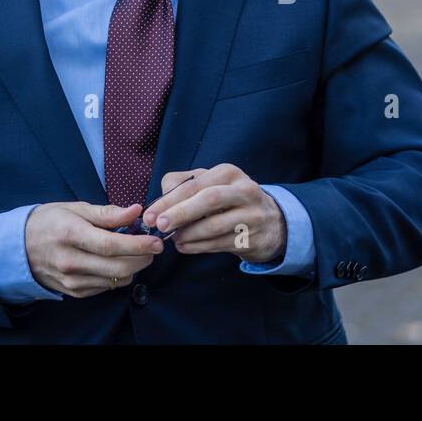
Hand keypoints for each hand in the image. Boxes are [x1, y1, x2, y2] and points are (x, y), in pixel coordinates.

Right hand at [24, 202, 163, 297]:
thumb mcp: (75, 208)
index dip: (138, 245)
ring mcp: (71, 280)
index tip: (156, 241)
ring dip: (133, 267)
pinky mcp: (74, 292)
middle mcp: (70, 261)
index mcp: (71, 235)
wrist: (18, 247)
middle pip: (118, 268)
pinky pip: (106, 287)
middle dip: (143, 258)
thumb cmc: (49, 222)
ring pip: (116, 280)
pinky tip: (115, 261)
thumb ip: (107, 213)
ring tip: (133, 251)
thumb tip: (136, 211)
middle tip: (152, 246)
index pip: (112, 246)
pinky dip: (118, 275)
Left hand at [142, 164, 286, 263]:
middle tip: (159, 225)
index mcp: (229, 173)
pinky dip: (198, 247)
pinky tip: (185, 246)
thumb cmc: (230, 200)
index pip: (195, 184)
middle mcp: (244, 191)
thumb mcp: (211, 184)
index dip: (169, 200)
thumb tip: (161, 198)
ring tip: (173, 239)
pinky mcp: (252, 238)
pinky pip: (220, 244)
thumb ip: (183, 184)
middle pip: (209, 200)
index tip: (150, 214)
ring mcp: (252, 215)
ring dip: (188, 235)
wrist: (272, 222)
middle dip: (180, 213)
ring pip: (214, 226)